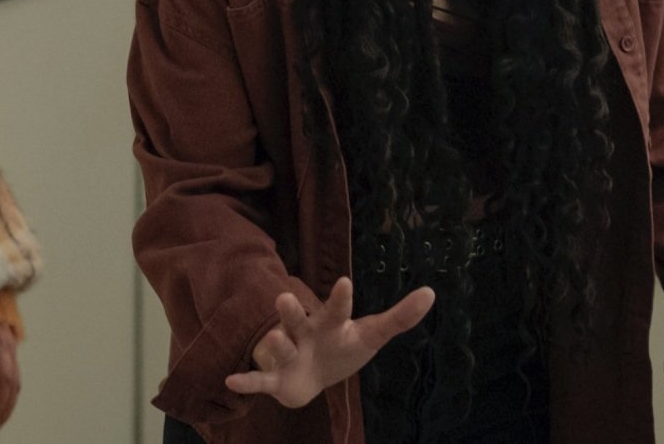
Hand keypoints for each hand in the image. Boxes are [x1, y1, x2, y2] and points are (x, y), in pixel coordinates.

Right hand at [224, 276, 434, 408]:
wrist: (313, 376)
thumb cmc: (342, 348)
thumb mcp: (371, 335)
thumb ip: (399, 317)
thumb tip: (432, 292)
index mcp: (329, 323)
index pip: (337, 309)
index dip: (340, 298)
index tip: (345, 282)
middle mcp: (304, 333)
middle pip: (297, 320)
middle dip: (291, 311)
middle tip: (284, 298)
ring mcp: (288, 355)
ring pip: (279, 347)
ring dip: (277, 347)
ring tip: (279, 345)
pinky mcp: (276, 379)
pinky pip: (260, 380)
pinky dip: (247, 380)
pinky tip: (232, 380)